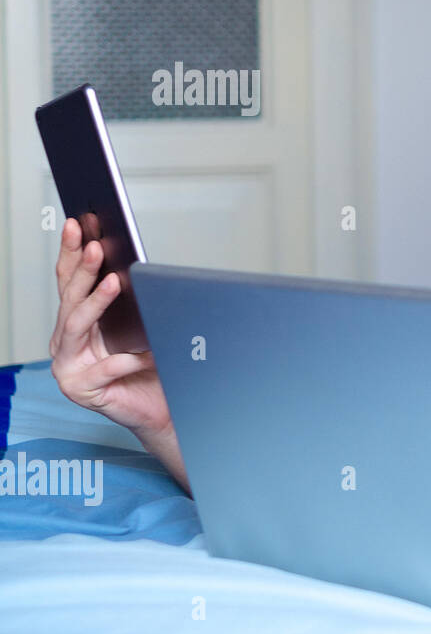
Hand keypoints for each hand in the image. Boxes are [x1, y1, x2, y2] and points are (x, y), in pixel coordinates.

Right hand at [49, 217, 172, 436]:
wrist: (162, 411)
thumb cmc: (153, 367)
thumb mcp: (142, 327)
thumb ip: (131, 301)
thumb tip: (133, 261)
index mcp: (77, 324)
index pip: (70, 281)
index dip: (72, 251)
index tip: (79, 222)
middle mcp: (65, 343)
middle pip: (69, 299)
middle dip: (81, 268)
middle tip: (95, 244)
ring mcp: (68, 367)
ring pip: (76, 328)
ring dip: (95, 302)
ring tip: (113, 282)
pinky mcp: (80, 391)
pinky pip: (103, 370)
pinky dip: (123, 361)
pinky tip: (141, 355)